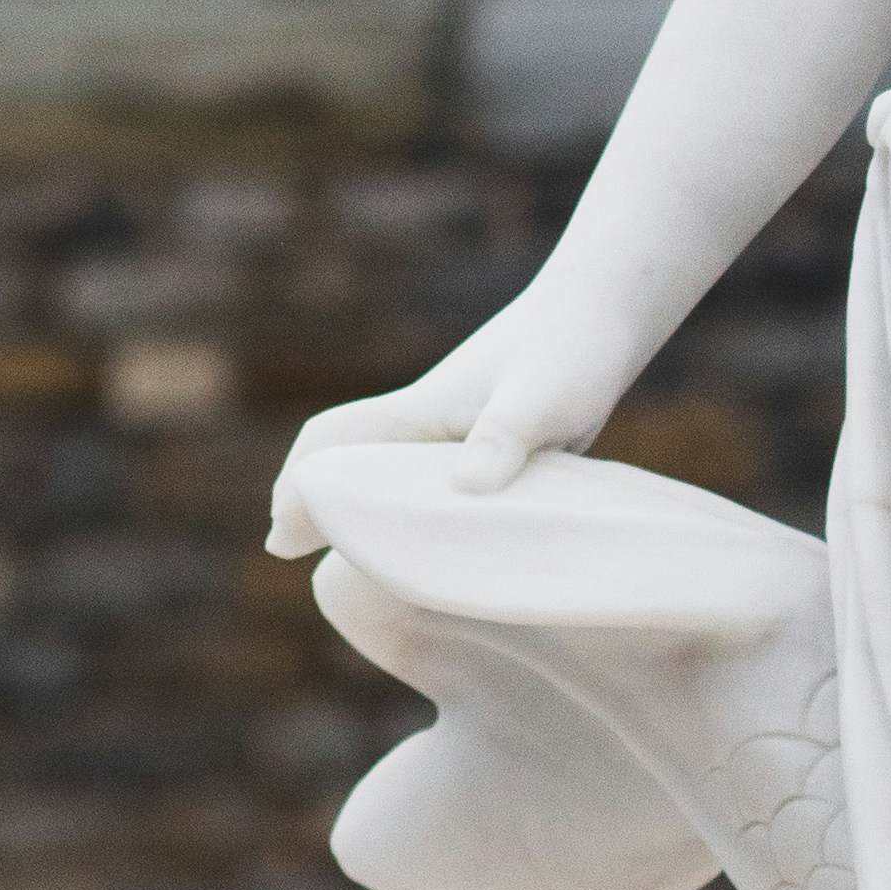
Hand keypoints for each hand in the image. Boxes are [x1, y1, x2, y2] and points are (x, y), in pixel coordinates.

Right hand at [266, 277, 641, 555]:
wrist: (608, 312)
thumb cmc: (574, 346)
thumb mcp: (543, 393)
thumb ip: (506, 433)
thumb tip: (468, 485)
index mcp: (421, 411)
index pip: (334, 442)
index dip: (300, 485)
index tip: (282, 536)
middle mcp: (429, 427)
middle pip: (353, 468)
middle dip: (322, 510)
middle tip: (289, 555)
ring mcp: (461, 441)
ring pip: (398, 486)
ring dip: (375, 522)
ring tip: (361, 576)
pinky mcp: (496, 456)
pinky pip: (446, 498)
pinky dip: (428, 524)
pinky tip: (441, 560)